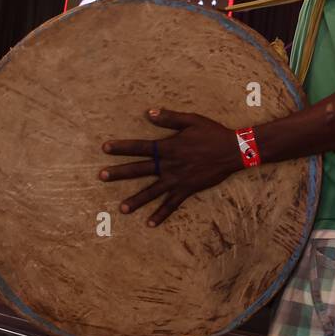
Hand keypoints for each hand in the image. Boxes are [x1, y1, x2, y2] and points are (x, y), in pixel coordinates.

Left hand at [99, 109, 240, 226]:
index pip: (140, 147)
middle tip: (101, 176)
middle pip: (139, 169)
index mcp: (168, 147)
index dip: (122, 147)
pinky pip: (171, 205)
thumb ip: (169, 118)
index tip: (104, 148)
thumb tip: (149, 112)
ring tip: (122, 209)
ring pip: (152, 191)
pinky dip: (161, 214)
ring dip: (136, 200)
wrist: (232, 151)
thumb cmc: (212, 133)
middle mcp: (169, 165)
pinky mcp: (186, 190)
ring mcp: (177, 179)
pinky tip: (150, 223)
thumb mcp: (191, 120)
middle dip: (119, 173)